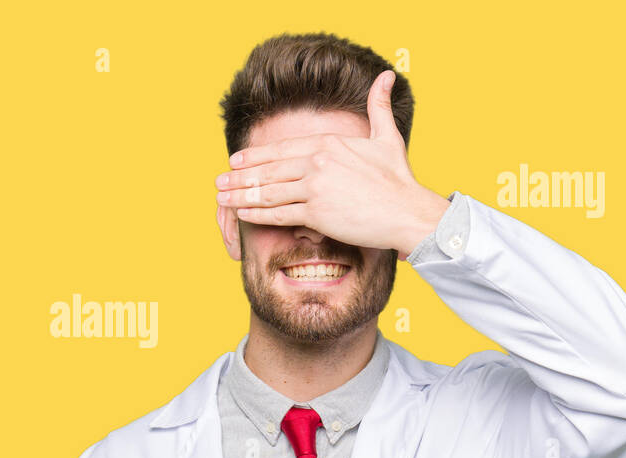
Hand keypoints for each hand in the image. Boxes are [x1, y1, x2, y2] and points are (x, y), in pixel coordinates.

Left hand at [214, 70, 449, 259]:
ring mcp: (315, 188)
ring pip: (268, 192)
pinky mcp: (317, 213)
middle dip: (239, 177)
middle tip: (218, 181)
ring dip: (240, 196)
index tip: (235, 160)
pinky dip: (257, 215)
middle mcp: (317, 162)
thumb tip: (387, 75)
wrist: (407, 211)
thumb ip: (378, 106)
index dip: (255, 156)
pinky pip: (279, 214)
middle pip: (269, 170)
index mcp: (328, 143)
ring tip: (222, 199)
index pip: (281, 148)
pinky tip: (240, 215)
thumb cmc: (398, 179)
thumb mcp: (387, 136)